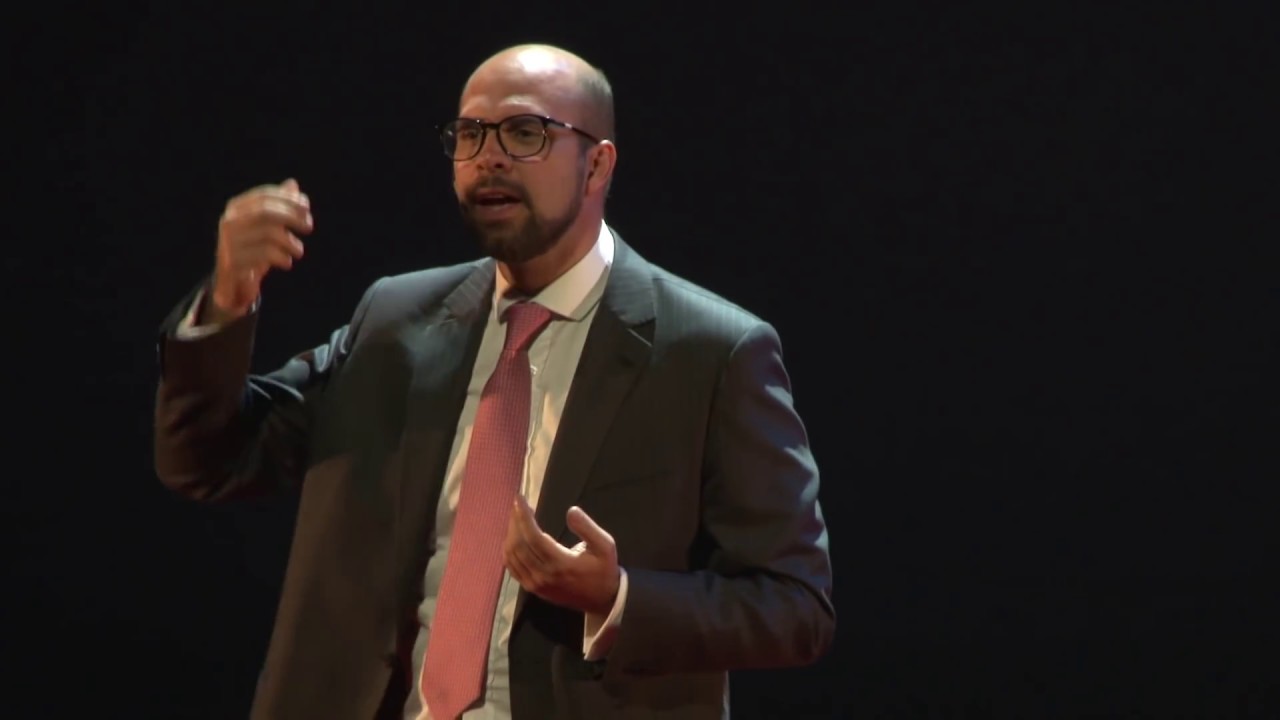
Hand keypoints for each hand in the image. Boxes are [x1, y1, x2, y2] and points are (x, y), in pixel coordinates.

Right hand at [209, 178, 312, 318]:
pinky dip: (282, 258)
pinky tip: (287, 263)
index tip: (307, 207)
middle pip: (266, 212)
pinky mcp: (233, 262)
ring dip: (291, 242)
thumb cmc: (254, 248)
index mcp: (235, 208)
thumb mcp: (267, 227)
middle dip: (292, 217)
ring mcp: (228, 242)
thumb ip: (279, 206)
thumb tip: (292, 184)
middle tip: (309, 226)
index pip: (264, 196)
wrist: (233, 281)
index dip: (288, 199)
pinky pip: (265, 255)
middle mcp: (229, 222)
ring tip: (299, 250)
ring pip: (268, 234)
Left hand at [504, 495, 620, 616]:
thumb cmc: (603, 570)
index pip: (534, 537)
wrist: (602, 600)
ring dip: (511, 534)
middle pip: (519, 545)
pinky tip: (514, 537)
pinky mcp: (532, 589)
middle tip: (518, 505)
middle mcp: (544, 575)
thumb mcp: (605, 546)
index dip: (524, 516)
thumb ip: (588, 528)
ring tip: (516, 517)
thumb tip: (571, 511)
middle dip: (515, 521)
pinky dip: (509, 551)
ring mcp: (536, 584)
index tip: (520, 499)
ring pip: (512, 556)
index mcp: (561, 563)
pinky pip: (512, 568)